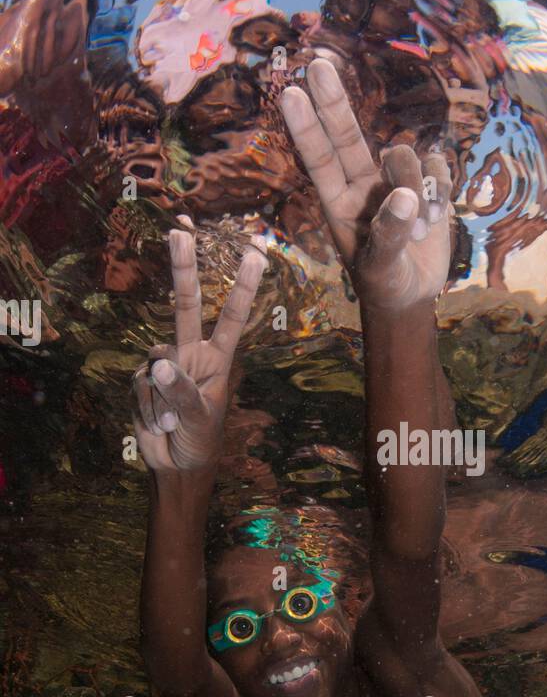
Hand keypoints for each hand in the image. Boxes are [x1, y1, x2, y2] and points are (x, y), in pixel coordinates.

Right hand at [131, 222, 264, 472]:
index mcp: (218, 359)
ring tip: (171, 423)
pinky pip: (140, 384)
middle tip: (179, 231)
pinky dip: (147, 408)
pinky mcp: (142, 379)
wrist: (176, 464)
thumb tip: (160, 364)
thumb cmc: (201, 439)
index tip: (256, 254)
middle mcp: (191, 353)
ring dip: (162, 399)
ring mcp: (165, 364)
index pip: (232, 317)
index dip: (243, 287)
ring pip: (156, 362)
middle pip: (185, 305)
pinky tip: (156, 424)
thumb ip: (183, 392)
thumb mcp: (200, 418)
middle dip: (183, 268)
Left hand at [279, 58, 452, 310]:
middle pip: (346, 136)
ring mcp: (394, 180)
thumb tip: (406, 197)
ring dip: (417, 188)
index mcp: (339, 202)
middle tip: (316, 64)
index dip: (306, 126)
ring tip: (420, 229)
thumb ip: (389, 234)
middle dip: (333, 102)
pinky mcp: (426, 183)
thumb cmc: (384, 283)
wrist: (411, 295)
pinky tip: (435, 219)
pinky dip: (440, 191)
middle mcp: (361, 183)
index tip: (290, 92)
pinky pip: (436, 166)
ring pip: (404, 156)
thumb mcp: (381, 268)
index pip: (319, 159)